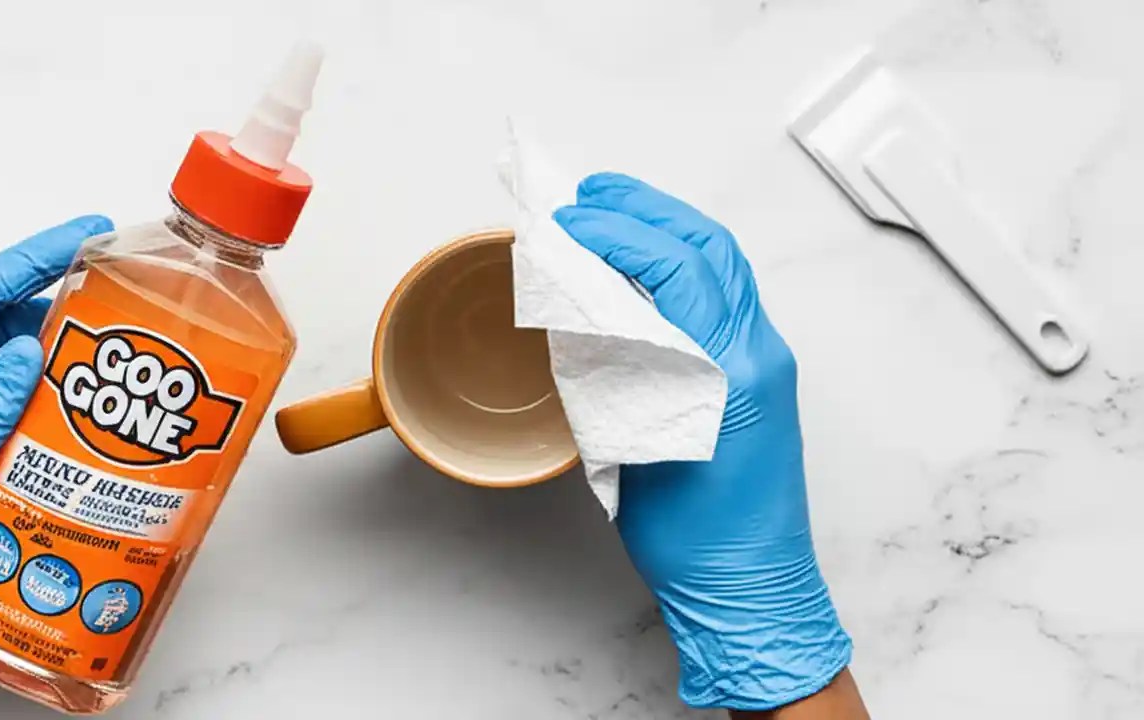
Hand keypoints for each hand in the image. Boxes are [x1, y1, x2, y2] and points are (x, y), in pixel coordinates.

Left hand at [0, 216, 110, 710]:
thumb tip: (27, 349)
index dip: (32, 256)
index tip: (87, 233)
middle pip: (2, 317)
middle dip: (62, 296)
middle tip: (124, 296)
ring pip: (15, 359)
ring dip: (64, 351)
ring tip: (119, 356)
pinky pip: (18, 403)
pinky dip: (57, 398)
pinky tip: (88, 412)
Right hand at [555, 174, 853, 711]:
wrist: (750, 588)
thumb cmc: (694, 540)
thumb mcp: (636, 452)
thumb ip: (613, 377)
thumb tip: (582, 315)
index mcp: (732, 370)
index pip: (680, 266)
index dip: (619, 231)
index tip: (568, 222)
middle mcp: (759, 353)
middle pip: (711, 246)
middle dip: (647, 208)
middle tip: (589, 195)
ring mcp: (766, 361)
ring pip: (725, 264)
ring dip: (667, 227)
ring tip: (612, 213)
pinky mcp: (760, 375)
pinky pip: (725, 295)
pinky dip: (682, 264)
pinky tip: (644, 267)